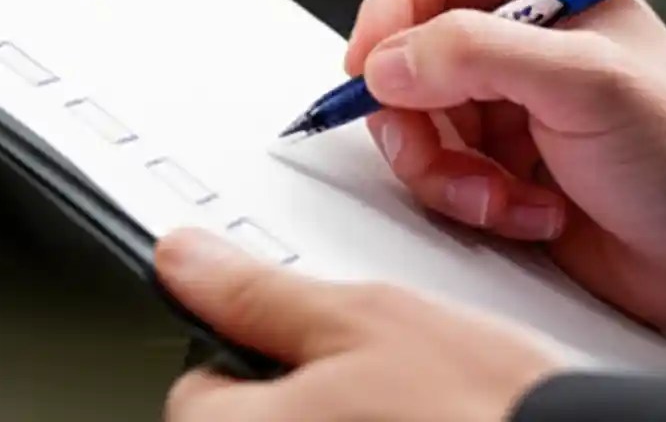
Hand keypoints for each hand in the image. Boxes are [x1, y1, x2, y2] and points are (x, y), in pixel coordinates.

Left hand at [158, 229, 562, 421]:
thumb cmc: (483, 407)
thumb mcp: (361, 319)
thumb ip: (256, 293)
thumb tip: (183, 260)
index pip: (196, 389)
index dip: (247, 348)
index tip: (294, 339)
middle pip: (251, 419)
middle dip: (297, 389)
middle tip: (370, 376)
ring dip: (342, 412)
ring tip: (412, 404)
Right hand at [347, 0, 665, 339]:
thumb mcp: (587, 85)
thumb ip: (479, 54)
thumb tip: (388, 59)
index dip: (391, 11)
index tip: (370, 67)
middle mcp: (519, 41)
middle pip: (408, 54)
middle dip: (415, 117)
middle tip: (433, 151)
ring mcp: (504, 106)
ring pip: (412, 122)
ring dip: (447, 171)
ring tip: (502, 194)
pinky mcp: (496, 165)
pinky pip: (436, 174)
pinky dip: (470, 201)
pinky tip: (529, 212)